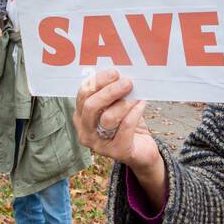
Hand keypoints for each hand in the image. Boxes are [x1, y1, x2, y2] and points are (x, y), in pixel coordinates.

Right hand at [74, 67, 161, 185]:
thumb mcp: (116, 105)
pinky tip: (142, 104)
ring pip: (108, 118)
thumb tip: (120, 72)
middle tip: (127, 82)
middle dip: (110, 91)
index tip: (114, 72)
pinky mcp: (117, 152)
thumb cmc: (126, 123)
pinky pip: (125, 128)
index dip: (98, 81)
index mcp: (81, 116)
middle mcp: (85, 132)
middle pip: (91, 107)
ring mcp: (99, 145)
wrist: (142, 150)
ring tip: (136, 95)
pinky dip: (135, 112)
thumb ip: (113, 91)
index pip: (83, 95)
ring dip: (124, 103)